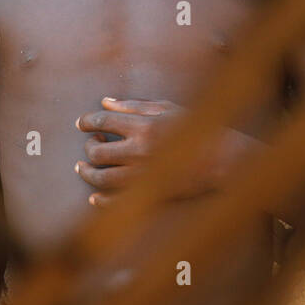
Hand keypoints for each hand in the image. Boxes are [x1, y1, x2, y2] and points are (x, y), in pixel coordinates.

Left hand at [74, 98, 247, 205]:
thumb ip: (134, 106)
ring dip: (87, 172)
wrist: (222, 159)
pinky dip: (100, 201)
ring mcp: (143, 176)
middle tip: (92, 143)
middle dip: (89, 146)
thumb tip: (105, 102)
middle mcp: (140, 152)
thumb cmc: (195, 127)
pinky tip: (94, 197)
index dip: (87, 121)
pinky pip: (116, 202)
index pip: (103, 121)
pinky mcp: (149, 194)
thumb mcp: (166, 109)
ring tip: (84, 167)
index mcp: (144, 127)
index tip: (82, 123)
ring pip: (100, 178)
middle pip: (97, 152)